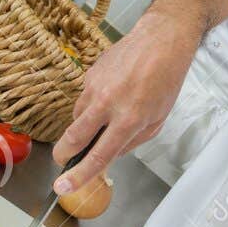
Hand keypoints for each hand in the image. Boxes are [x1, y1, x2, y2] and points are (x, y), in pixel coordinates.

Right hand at [51, 12, 200, 194]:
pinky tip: (109, 96)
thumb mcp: (156, 121)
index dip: (78, 175)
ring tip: (104, 119)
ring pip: (77, 118)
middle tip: (63, 161)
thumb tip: (106, 156)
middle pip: (73, 137)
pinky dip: (92, 106)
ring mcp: (95, 87)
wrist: (161, 40)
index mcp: (129, 120)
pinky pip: (84, 99)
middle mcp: (107, 104)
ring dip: (83, 127)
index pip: (98, 155)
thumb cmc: (165, 82)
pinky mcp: (89, 74)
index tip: (62, 187)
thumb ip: (130, 142)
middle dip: (63, 155)